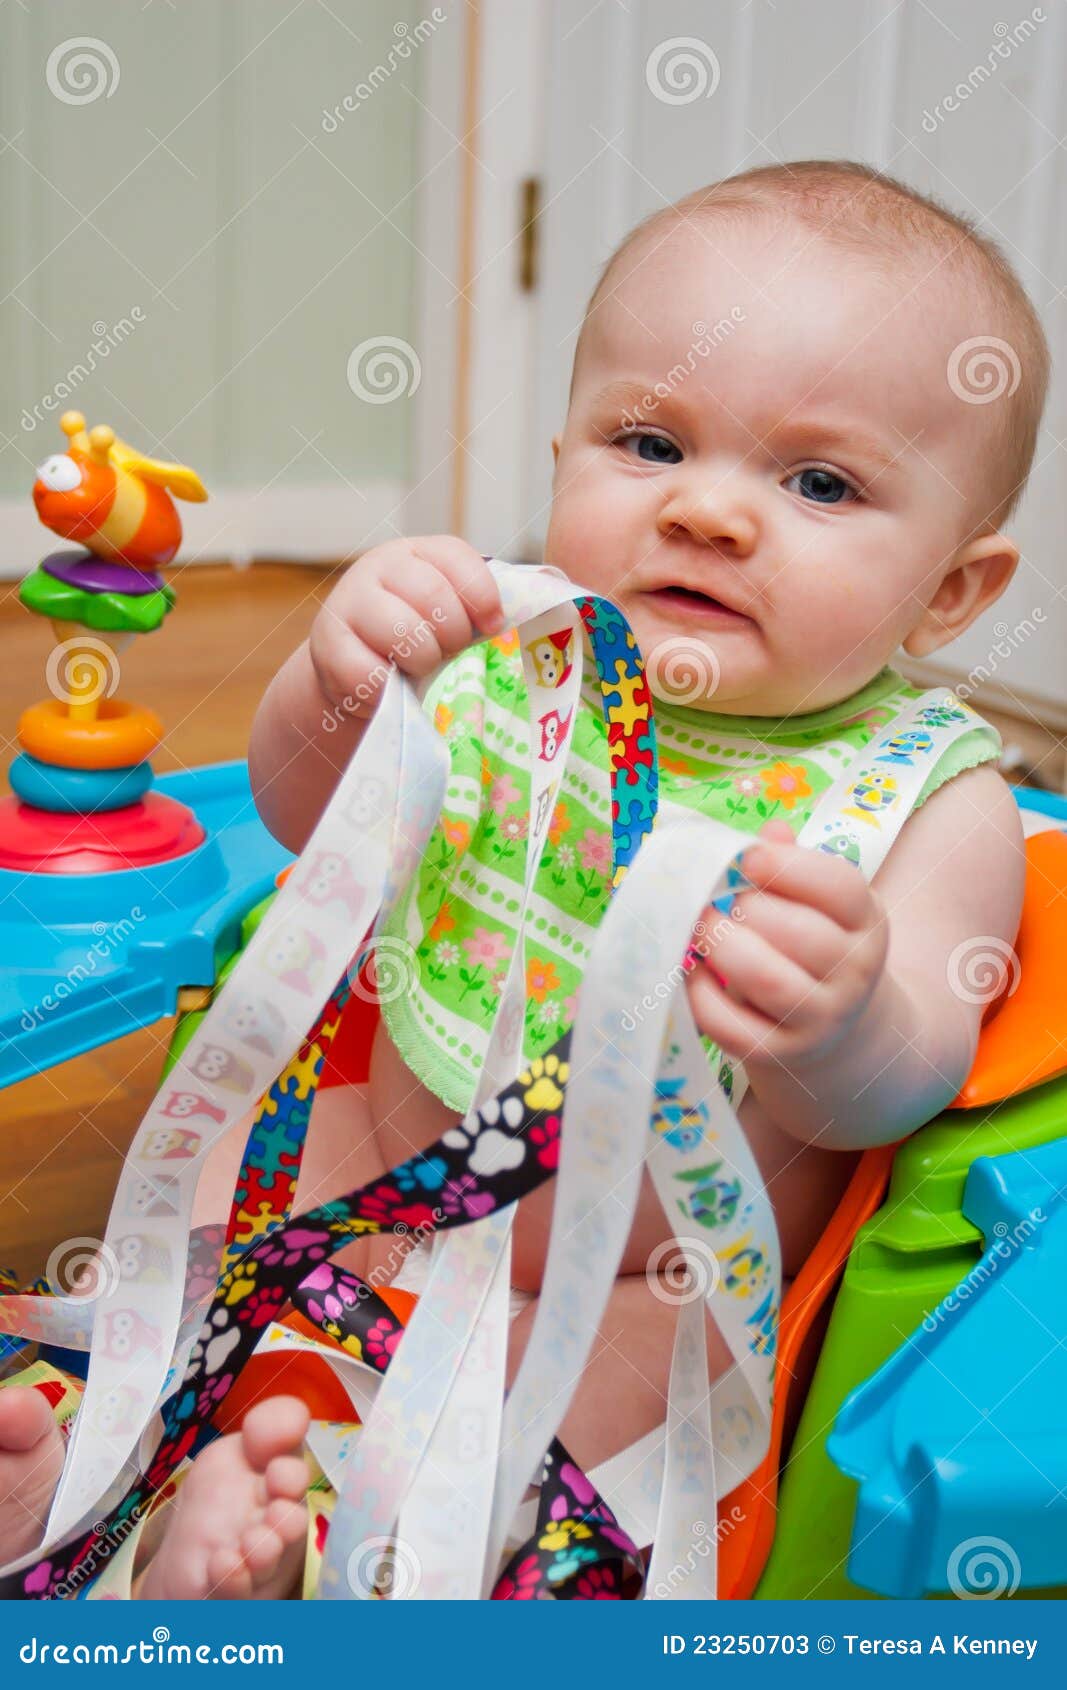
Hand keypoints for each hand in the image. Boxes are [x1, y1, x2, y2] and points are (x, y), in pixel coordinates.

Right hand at [308, 536, 505, 715]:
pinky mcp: (328, 643)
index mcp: (416, 552)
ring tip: (419, 666)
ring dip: (424, 661)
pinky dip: (387, 687)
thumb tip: (504, 621)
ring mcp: (349, 601)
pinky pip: (371, 671)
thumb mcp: (444, 613)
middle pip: (434, 596)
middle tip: (449, 651)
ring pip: (404, 633)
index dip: (483, 596)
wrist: (354, 668)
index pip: (456, 559)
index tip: (493, 626)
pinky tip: (388, 683)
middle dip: (453, 634)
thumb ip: (473, 609)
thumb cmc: (412, 638)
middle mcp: (379, 566)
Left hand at [685, 819, 888, 1069]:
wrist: (838, 1029)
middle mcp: (855, 973)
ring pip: (769, 982)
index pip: (841, 888)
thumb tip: (767, 833)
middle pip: (803, 935)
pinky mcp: (783, 1054)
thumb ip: (792, 866)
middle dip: (747, 909)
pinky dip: (704, 997)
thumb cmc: (814, 947)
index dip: (790, 868)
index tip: (746, 857)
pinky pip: (737, 1030)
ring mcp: (822, 1019)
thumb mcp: (820, 904)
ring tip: (698, 926)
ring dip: (723, 947)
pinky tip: (693, 971)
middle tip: (710, 895)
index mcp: (866, 921)